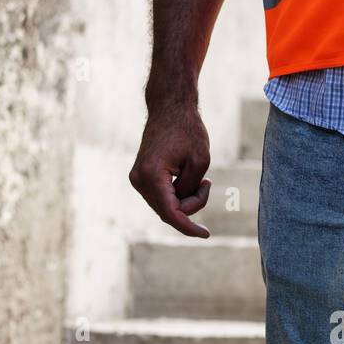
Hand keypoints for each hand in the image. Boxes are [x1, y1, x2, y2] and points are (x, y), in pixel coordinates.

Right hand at [129, 102, 212, 237]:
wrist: (169, 109)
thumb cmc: (187, 130)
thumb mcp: (200, 161)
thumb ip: (191, 190)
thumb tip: (181, 208)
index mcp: (152, 176)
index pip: (171, 213)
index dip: (189, 227)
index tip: (206, 235)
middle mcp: (139, 180)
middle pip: (170, 211)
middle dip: (192, 204)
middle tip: (207, 182)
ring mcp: (137, 179)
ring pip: (166, 206)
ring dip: (186, 199)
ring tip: (200, 178)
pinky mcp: (140, 178)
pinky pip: (162, 198)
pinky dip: (178, 194)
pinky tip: (188, 178)